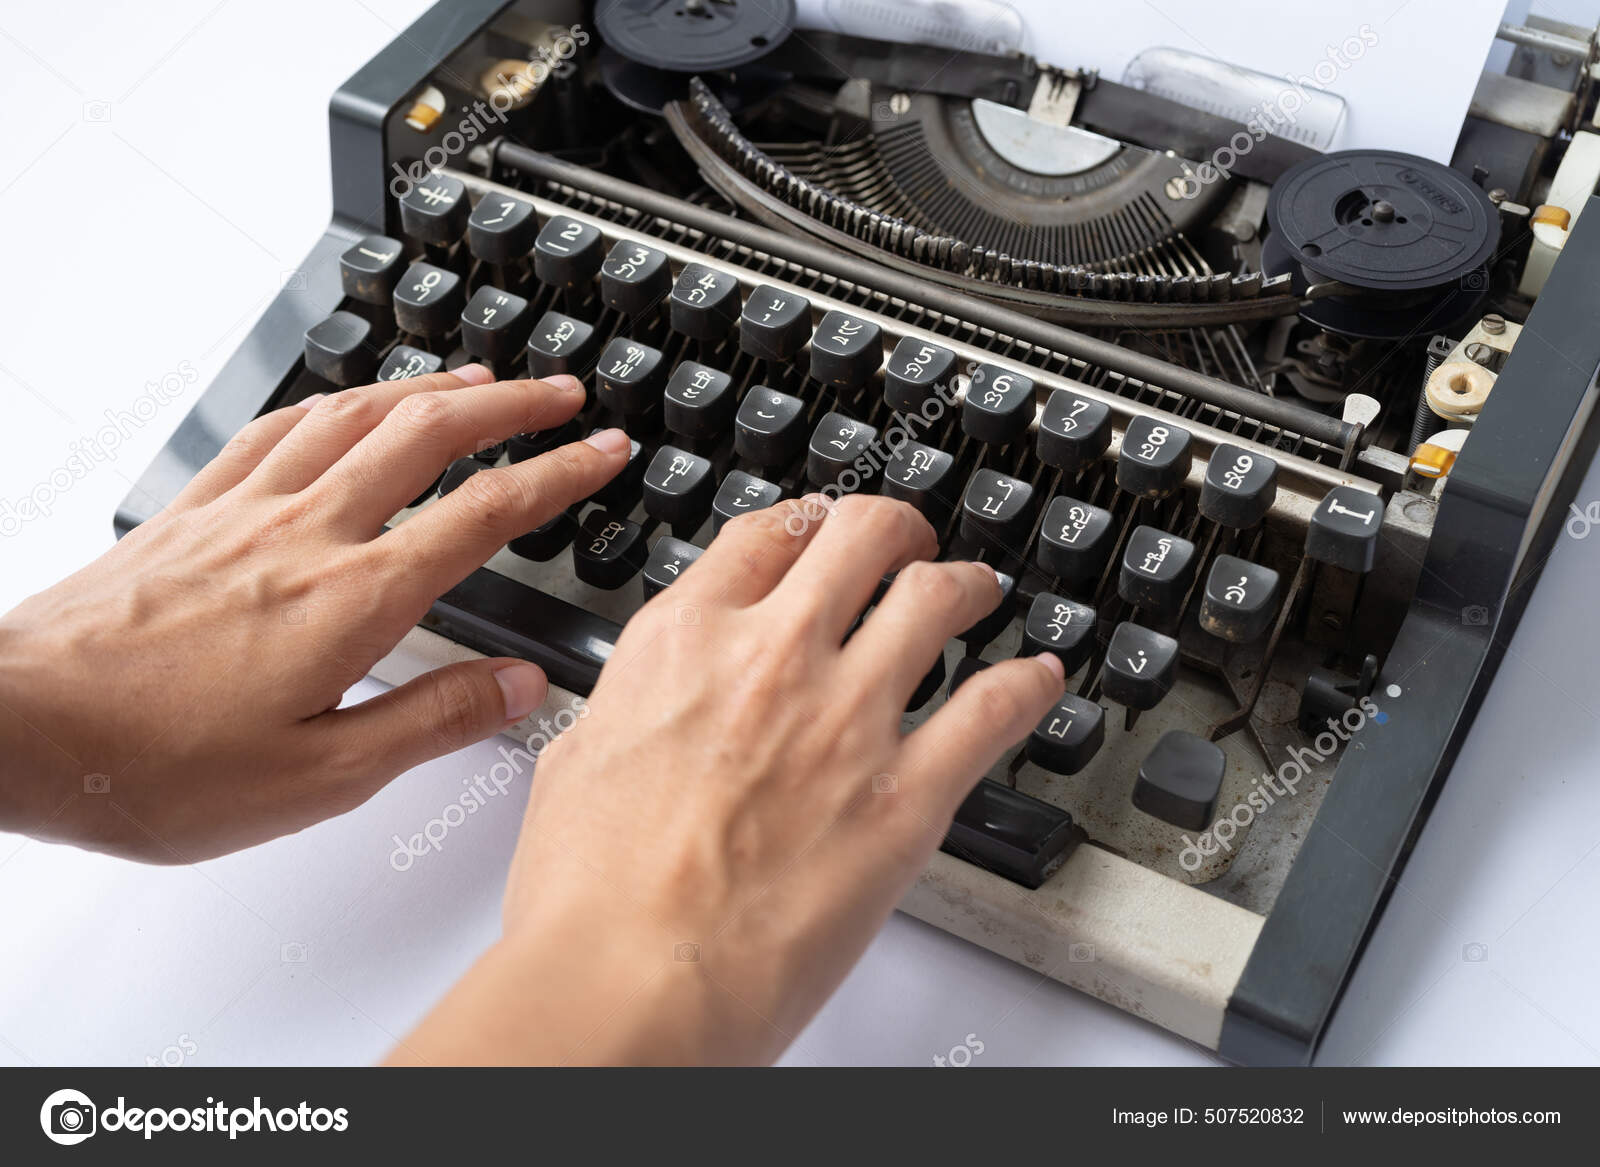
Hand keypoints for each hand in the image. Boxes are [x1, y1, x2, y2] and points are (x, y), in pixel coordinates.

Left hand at [0, 364, 631, 861]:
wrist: (18, 727)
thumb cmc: (156, 764)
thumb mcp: (319, 775)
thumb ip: (433, 720)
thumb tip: (518, 686)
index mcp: (353, 600)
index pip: (485, 514)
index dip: (558, 474)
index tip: (602, 451)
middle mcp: (307, 535)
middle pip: (430, 435)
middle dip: (511, 404)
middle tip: (560, 391)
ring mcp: (246, 511)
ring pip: (358, 415)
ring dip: (431, 388)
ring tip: (479, 378)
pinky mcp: (193, 509)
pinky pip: (278, 427)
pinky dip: (333, 400)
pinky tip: (346, 402)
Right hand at [396, 493, 1065, 1064]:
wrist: (631, 981)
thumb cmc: (591, 896)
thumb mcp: (581, 758)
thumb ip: (635, 706)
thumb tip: (650, 700)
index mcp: (685, 640)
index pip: (768, 532)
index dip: (806, 524)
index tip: (821, 536)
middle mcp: (773, 657)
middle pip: (864, 534)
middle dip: (897, 529)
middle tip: (908, 546)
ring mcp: (848, 719)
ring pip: (938, 598)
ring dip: (965, 585)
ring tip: (976, 592)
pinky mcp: (907, 795)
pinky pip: (994, 710)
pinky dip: (1029, 685)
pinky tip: (1041, 679)